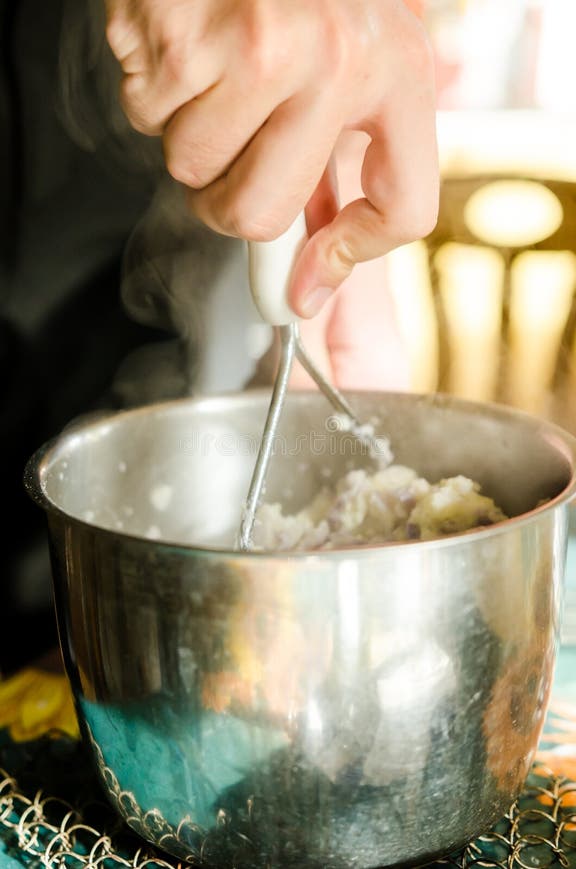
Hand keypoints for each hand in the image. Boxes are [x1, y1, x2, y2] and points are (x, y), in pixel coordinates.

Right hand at [104, 0, 438, 318]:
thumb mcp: (355, 66)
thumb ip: (338, 168)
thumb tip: (309, 282)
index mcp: (395, 72)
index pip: (401, 208)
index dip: (346, 260)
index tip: (302, 287)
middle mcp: (332, 60)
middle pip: (254, 214)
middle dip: (226, 202)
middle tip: (229, 162)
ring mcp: (254, 44)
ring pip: (186, 165)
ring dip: (186, 133)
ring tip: (212, 73)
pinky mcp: (180, 28)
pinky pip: (144, 112)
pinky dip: (152, 89)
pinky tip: (184, 44)